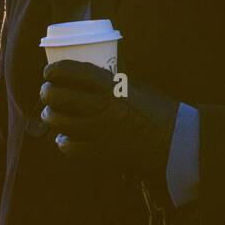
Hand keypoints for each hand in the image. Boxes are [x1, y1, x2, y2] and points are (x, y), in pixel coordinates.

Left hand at [39, 60, 177, 182]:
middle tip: (47, 92)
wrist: (177, 144)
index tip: (49, 71)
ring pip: (60, 122)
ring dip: (50, 116)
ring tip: (50, 114)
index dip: (57, 70)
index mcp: (114, 88)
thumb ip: (112, 85)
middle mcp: (104, 108)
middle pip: (60, 97)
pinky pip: (70, 147)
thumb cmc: (160, 113)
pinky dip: (63, 142)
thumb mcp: (137, 89)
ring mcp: (101, 132)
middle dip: (47, 93)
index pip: (75, 72)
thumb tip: (90, 80)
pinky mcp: (101, 153)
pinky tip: (64, 138)